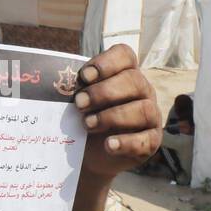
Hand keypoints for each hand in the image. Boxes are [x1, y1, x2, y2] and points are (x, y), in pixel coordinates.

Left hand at [73, 44, 161, 178]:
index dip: (106, 63)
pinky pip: (146, 140)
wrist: (89, 154)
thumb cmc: (85, 118)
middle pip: (133, 81)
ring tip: (88, 125)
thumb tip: (59, 82)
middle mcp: (142, 91)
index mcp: (124, 73)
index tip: (84, 76)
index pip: (125, 56)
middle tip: (79, 103)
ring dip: (112, 117)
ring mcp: (151, 116)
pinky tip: (109, 145)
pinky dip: (126, 143)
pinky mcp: (151, 141)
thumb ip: (74, 89)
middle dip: (103, 92)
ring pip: (143, 109)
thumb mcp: (78, 101)